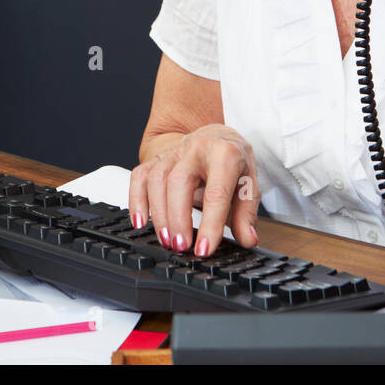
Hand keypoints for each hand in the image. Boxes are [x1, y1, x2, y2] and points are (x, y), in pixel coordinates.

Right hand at [128, 123, 258, 256]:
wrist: (217, 135)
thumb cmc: (233, 162)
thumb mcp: (248, 184)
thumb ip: (246, 214)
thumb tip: (248, 239)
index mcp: (225, 154)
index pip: (216, 192)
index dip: (210, 223)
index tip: (204, 249)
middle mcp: (196, 149)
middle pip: (179, 182)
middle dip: (178, 217)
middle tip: (181, 247)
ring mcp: (174, 152)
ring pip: (157, 179)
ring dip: (158, 214)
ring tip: (166, 240)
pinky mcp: (156, 158)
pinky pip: (139, 176)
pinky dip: (136, 200)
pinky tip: (140, 222)